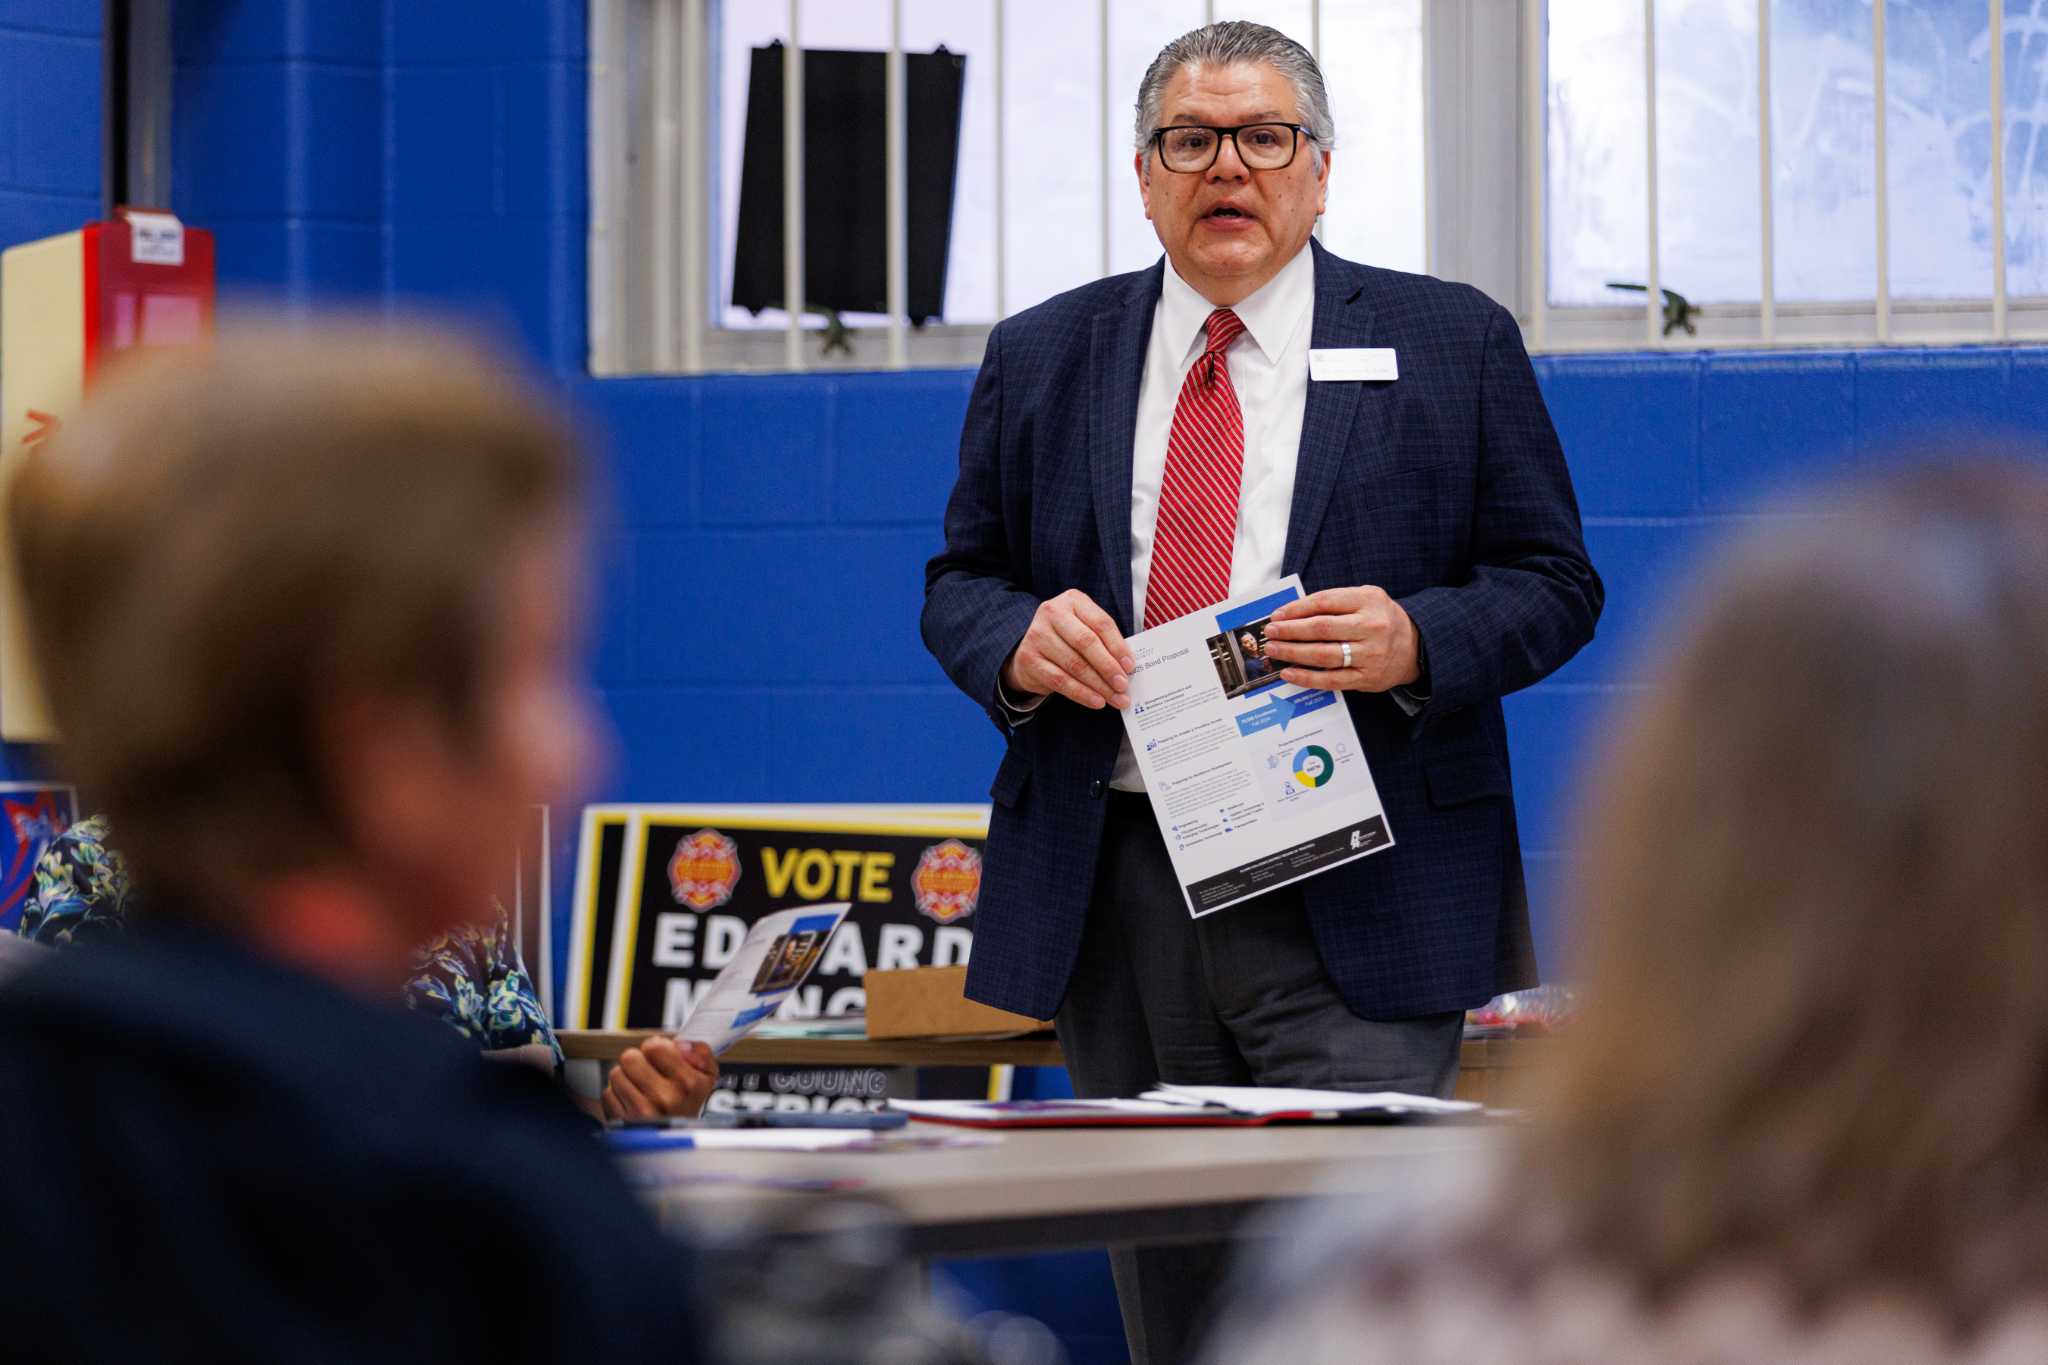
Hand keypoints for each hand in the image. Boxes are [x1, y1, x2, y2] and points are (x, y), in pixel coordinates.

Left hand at [601, 1036, 719, 1119]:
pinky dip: (617, 1095)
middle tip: (647, 1071)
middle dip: (637, 1060)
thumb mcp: (707, 1076)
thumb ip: (700, 1052)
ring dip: (626, 1078)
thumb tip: (681, 1044)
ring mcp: (641, 1112)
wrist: (678, 1141)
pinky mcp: (622, 1122)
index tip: (660, 1056)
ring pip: (616, 1074)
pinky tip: (632, 1101)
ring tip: (640, 1088)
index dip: (655, 1047)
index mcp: (687, 1083)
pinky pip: (607, 1094)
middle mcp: (664, 1098)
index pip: (654, 1046)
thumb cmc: (688, 1105)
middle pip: (629, 1057)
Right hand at [1001, 589, 1136, 710]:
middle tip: (1123, 685)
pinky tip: (1096, 701)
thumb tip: (1127, 667)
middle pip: (1087, 642)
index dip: (1118, 646)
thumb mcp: (1086, 628)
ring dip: (1098, 685)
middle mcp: (1052, 613)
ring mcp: (1038, 635)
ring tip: (1115, 698)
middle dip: (1108, 667)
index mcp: (1073, 600)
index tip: (1130, 666)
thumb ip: (1105, 641)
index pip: (1101, 623)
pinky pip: (1060, 680)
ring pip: (1074, 664)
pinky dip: (1081, 693)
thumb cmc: (1068, 639)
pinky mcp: (1029, 658)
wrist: (1033, 650)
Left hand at [1261, 586, 1421, 692]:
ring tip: (1274, 650)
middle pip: (1322, 629)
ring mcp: (1371, 655)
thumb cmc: (1380, 618)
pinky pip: (1331, 680)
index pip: (1325, 602)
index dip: (1297, 608)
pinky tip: (1288, 673)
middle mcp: (1372, 626)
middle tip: (1270, 632)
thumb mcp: (1364, 598)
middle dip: (1290, 631)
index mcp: (1369, 600)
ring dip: (1293, 653)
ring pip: (1324, 655)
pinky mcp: (1367, 678)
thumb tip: (1291, 613)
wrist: (1414, 646)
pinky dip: (1306, 677)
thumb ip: (1333, 602)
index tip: (1277, 614)